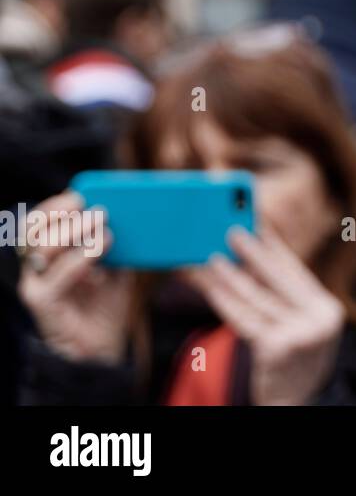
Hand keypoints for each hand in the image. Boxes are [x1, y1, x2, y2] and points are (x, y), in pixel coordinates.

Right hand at [17, 191, 131, 363]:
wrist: (101, 348)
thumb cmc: (106, 304)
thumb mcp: (119, 267)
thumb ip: (119, 245)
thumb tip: (135, 216)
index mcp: (54, 251)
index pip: (42, 219)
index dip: (58, 203)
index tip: (83, 193)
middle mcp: (39, 264)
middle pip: (34, 227)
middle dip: (62, 212)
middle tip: (97, 209)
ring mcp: (36, 282)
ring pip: (40, 248)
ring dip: (74, 233)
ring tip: (105, 231)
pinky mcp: (40, 302)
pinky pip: (53, 277)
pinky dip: (78, 262)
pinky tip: (99, 258)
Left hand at [184, 227, 345, 405]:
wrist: (294, 402)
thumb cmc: (292, 358)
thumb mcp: (302, 326)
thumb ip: (286, 296)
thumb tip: (256, 257)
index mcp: (329, 309)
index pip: (297, 271)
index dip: (275, 246)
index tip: (258, 224)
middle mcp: (320, 320)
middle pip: (278, 279)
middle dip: (253, 253)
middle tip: (232, 231)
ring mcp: (300, 335)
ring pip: (256, 299)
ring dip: (229, 276)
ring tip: (211, 258)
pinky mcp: (276, 348)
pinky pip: (244, 320)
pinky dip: (225, 301)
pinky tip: (211, 288)